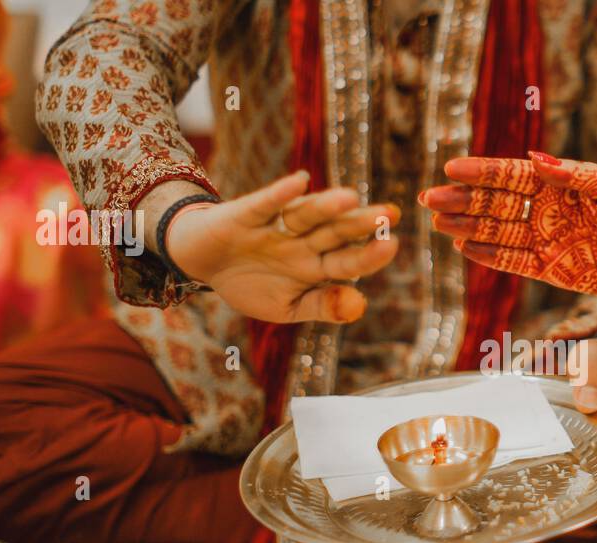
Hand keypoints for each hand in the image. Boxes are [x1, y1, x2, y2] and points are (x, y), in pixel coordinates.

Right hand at [162, 172, 400, 322]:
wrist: (202, 264)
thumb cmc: (249, 285)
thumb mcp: (287, 308)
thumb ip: (323, 306)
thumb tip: (360, 305)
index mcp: (316, 265)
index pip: (348, 260)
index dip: (370, 254)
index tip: (393, 243)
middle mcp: (302, 241)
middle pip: (335, 231)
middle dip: (360, 223)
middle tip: (389, 213)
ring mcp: (276, 226)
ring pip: (306, 215)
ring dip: (326, 207)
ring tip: (350, 198)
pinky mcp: (246, 214)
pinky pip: (265, 203)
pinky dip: (280, 194)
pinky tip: (300, 181)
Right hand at [422, 152, 596, 297]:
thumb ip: (572, 176)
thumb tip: (536, 160)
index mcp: (556, 184)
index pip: (510, 176)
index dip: (481, 173)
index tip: (451, 168)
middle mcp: (545, 211)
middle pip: (495, 205)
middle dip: (462, 201)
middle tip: (429, 199)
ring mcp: (545, 241)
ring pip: (498, 233)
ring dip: (468, 228)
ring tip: (438, 223)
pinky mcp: (550, 270)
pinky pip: (514, 263)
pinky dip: (491, 256)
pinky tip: (465, 248)